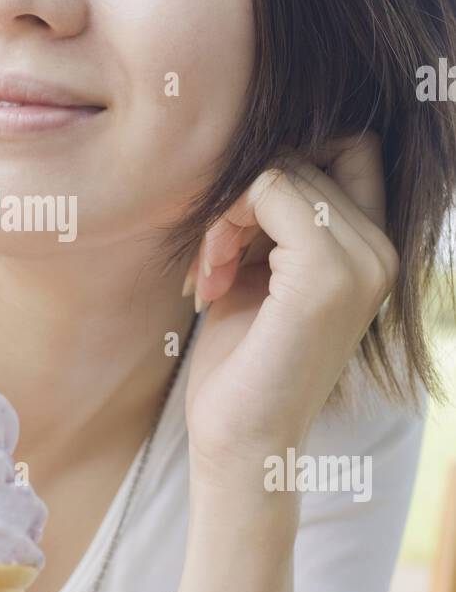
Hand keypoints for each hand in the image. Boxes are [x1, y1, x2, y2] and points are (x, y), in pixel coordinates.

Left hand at [182, 132, 398, 521]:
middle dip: (242, 199)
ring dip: (225, 217)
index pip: (350, 148)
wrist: (240, 443)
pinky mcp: (327, 273)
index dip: (284, 167)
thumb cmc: (243, 362)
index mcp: (375, 251)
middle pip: (305, 158)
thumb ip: (278, 217)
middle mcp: (382, 252)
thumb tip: (261, 153)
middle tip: (213, 262)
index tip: (239, 230)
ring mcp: (362, 261)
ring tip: (210, 276)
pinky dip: (224, 225)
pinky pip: (269, 189)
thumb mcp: (263, 272)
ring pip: (282, 171)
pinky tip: (210, 282)